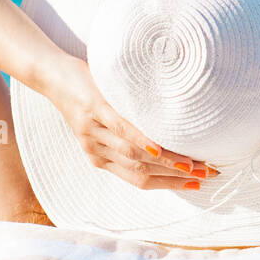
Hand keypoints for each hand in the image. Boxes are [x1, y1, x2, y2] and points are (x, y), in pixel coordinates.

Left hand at [43, 55, 210, 190]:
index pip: (139, 180)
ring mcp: (95, 131)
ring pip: (134, 155)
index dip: (169, 185)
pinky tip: (158, 149)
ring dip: (168, 162)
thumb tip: (163, 139)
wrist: (51, 75)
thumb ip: (125, 136)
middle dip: (177, 176)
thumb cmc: (84, 96)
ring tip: (194, 163)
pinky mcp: (94, 108)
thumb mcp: (102, 123)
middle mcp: (97, 150)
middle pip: (142, 172)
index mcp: (101, 158)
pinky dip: (141, 141)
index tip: (197, 185)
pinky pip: (121, 129)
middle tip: (208, 175)